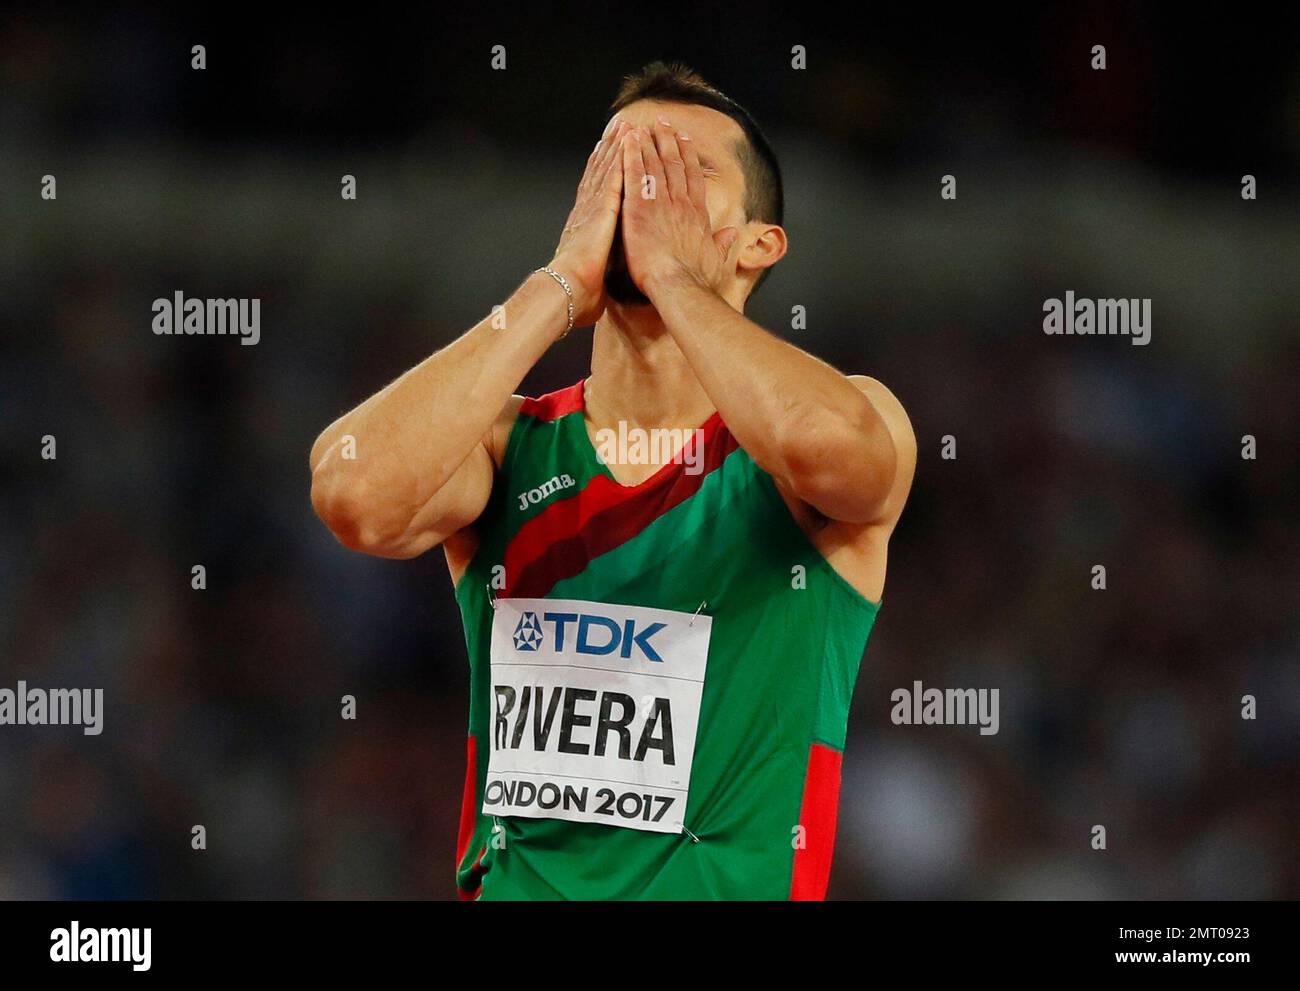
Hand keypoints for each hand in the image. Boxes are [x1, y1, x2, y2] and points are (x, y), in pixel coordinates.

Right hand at [548, 117, 628, 325]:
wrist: (567, 291)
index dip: (604, 172)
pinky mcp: (601, 207)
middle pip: (602, 173)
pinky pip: (613, 175)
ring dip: (616, 145)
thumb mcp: (593, 277)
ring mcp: (594, 206)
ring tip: (625, 124)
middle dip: (611, 149)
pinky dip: (619, 155)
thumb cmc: (578, 293)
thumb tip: (600, 281)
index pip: (598, 193)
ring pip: (607, 168)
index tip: (611, 156)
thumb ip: (598, 269)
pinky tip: (626, 140)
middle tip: (620, 127)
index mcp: (587, 227)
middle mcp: (588, 211)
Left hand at [619, 121, 738, 299]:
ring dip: (649, 143)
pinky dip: (631, 155)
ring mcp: (660, 203)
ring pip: (655, 165)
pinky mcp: (639, 208)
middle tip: (663, 123)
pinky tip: (627, 140)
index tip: (684, 140)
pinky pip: (634, 174)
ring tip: (644, 126)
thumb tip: (732, 233)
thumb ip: (722, 244)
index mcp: (696, 215)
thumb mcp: (716, 261)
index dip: (688, 157)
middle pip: (674, 165)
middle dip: (668, 141)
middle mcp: (680, 203)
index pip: (692, 178)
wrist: (678, 287)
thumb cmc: (696, 281)